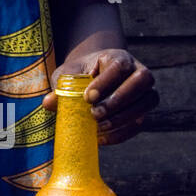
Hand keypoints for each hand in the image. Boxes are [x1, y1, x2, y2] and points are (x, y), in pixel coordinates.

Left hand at [43, 48, 157, 144]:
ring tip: (98, 127)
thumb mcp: (68, 74)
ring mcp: (145, 91)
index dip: (106, 83)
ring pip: (147, 101)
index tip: (87, 97)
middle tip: (95, 114)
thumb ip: (61, 86)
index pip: (120, 66)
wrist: (93, 76)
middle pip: (143, 81)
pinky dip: (122, 132)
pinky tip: (102, 138)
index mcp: (119, 57)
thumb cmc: (80, 73)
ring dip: (123, 117)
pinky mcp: (143, 111)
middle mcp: (138, 71)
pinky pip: (140, 122)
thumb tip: (48, 103)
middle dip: (119, 100)